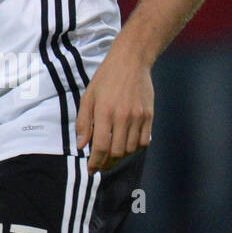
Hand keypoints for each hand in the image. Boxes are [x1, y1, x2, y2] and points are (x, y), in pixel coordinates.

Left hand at [75, 46, 152, 173]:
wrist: (131, 62)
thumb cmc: (105, 79)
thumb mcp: (88, 97)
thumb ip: (83, 122)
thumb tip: (82, 146)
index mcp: (104, 112)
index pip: (100, 146)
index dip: (95, 162)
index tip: (91, 169)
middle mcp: (123, 117)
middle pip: (117, 152)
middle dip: (107, 163)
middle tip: (100, 165)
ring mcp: (139, 117)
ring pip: (131, 149)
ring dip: (120, 157)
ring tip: (111, 156)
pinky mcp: (149, 116)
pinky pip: (143, 142)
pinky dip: (134, 148)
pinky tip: (126, 146)